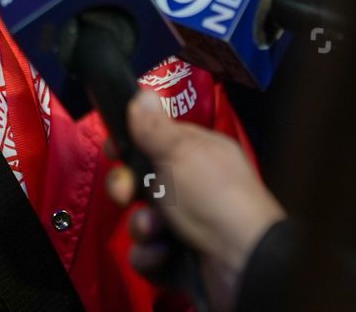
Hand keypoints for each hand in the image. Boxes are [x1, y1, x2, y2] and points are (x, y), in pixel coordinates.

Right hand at [106, 91, 284, 311]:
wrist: (242, 262)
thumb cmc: (212, 197)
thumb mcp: (181, 153)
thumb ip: (155, 127)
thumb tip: (143, 91)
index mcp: (198, 153)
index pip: (156, 140)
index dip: (130, 143)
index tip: (113, 148)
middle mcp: (192, 187)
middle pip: (141, 180)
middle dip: (126, 186)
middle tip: (125, 192)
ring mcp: (185, 225)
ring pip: (140, 219)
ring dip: (141, 225)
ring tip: (157, 230)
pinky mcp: (177, 260)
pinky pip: (146, 254)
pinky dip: (151, 256)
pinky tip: (164, 254)